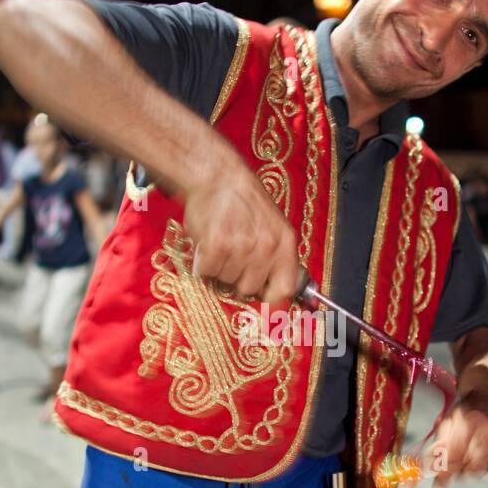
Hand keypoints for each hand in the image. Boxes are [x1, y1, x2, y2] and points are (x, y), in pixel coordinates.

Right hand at [183, 160, 299, 305]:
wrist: (217, 175)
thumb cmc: (243, 199)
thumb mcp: (273, 224)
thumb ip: (277, 256)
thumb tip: (280, 294)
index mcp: (285, 242)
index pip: (284, 288)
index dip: (273, 302)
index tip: (265, 311)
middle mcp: (266, 247)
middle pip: (250, 289)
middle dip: (239, 277)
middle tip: (232, 255)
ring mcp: (241, 247)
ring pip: (226, 281)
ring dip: (220, 267)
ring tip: (221, 242)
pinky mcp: (216, 246)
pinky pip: (207, 272)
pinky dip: (203, 262)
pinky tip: (207, 243)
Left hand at [425, 394, 487, 487]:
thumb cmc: (465, 414)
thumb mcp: (446, 426)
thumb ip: (436, 450)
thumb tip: (427, 473)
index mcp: (469, 421)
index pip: (456, 456)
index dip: (445, 474)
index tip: (438, 487)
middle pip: (473, 469)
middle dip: (460, 473)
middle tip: (455, 466)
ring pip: (485, 473)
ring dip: (473, 472)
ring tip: (470, 456)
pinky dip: (487, 471)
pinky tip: (483, 456)